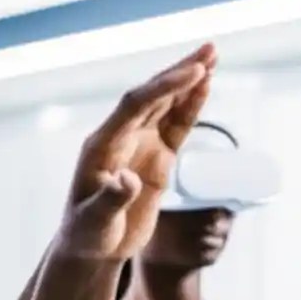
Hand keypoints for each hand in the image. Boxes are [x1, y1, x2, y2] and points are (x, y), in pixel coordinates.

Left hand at [58, 44, 216, 260]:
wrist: (92, 248)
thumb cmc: (87, 235)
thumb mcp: (95, 223)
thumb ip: (111, 200)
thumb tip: (128, 180)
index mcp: (101, 146)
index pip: (133, 106)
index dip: (162, 88)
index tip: (192, 73)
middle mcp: (119, 138)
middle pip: (151, 96)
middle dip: (179, 73)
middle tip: (209, 51)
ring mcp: (138, 145)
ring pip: (165, 105)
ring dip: (188, 81)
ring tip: (213, 55)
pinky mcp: (156, 157)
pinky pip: (176, 124)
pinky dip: (191, 105)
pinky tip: (206, 85)